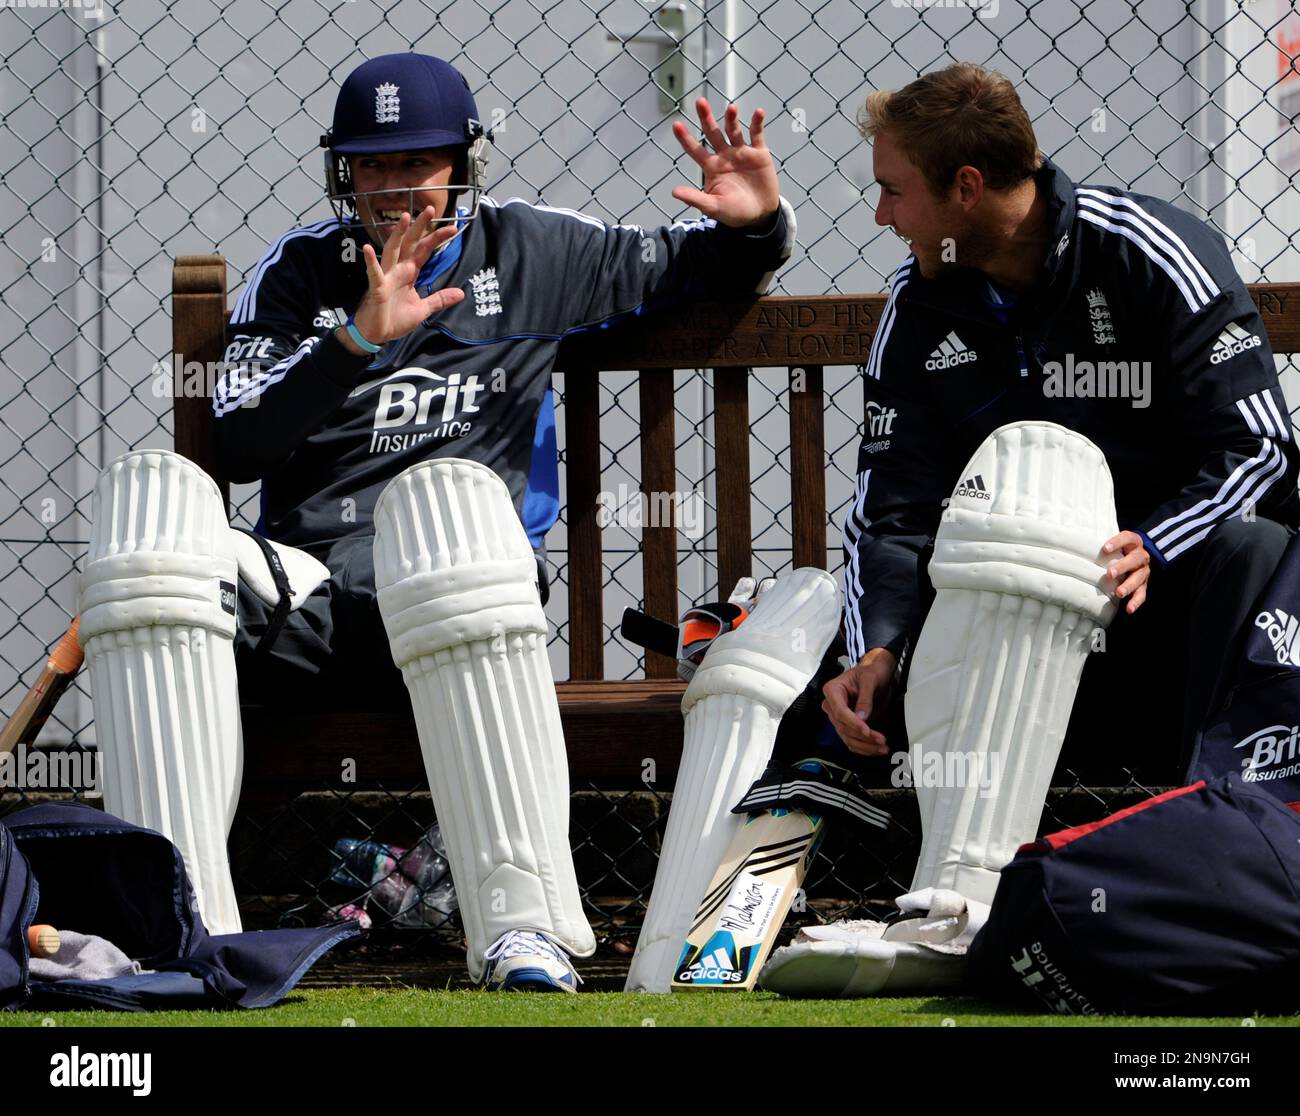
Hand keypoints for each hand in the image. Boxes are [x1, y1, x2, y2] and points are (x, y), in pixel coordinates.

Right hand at [342, 207, 464, 350]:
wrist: (377, 334)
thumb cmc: (395, 319)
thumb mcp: (422, 309)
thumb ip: (439, 299)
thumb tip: (460, 293)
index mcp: (409, 272)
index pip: (424, 250)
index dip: (437, 238)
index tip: (453, 228)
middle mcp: (398, 270)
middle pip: (410, 243)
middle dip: (419, 227)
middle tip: (430, 208)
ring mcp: (386, 277)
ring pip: (392, 251)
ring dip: (398, 235)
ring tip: (404, 218)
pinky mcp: (377, 288)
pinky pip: (373, 273)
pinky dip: (370, 261)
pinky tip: (367, 248)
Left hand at [671, 97, 779, 228]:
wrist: (760, 216)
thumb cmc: (734, 213)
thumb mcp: (714, 207)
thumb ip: (695, 198)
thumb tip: (674, 192)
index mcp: (712, 167)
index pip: (695, 150)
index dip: (686, 138)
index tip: (676, 124)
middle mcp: (725, 156)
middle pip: (713, 133)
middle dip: (707, 118)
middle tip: (700, 102)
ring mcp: (742, 152)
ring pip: (734, 130)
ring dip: (732, 119)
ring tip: (731, 108)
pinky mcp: (759, 154)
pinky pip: (757, 135)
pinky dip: (758, 123)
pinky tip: (758, 113)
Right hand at [821, 647, 895, 756]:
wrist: (876, 673)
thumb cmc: (871, 671)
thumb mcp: (870, 679)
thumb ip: (865, 697)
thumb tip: (862, 717)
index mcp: (833, 690)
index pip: (840, 712)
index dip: (853, 723)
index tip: (867, 731)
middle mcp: (832, 705)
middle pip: (843, 727)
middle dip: (863, 737)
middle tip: (881, 740)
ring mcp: (839, 717)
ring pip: (847, 737)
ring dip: (865, 746)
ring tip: (882, 748)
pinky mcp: (847, 725)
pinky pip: (852, 740)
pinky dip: (864, 747)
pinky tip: (876, 749)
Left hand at [1102, 530, 1150, 613]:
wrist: (1135, 555)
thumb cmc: (1116, 549)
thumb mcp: (1111, 543)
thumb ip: (1098, 544)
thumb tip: (1073, 543)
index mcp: (1133, 542)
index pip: (1128, 538)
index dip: (1118, 542)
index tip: (1105, 548)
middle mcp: (1141, 556)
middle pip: (1135, 559)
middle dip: (1123, 566)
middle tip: (1110, 574)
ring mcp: (1143, 570)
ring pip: (1139, 577)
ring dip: (1129, 585)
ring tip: (1118, 593)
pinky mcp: (1143, 584)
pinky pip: (1141, 593)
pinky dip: (1135, 602)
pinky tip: (1129, 609)